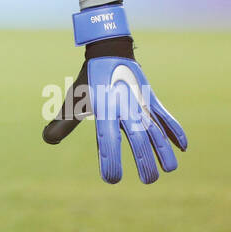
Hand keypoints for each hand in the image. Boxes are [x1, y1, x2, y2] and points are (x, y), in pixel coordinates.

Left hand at [43, 12, 186, 183]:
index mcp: (105, 109)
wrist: (109, 50)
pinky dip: (176, 131)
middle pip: (139, 139)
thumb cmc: (90, 81)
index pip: (107, 140)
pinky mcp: (152, 100)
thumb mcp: (74, 100)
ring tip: (169, 169)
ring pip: (157, 130)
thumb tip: (47, 140)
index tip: (111, 179)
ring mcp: (142, 104)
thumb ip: (63, 122)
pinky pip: (167, 117)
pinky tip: (183, 147)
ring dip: (164, 150)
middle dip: (145, 161)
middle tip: (148, 181)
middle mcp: (126, 108)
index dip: (110, 161)